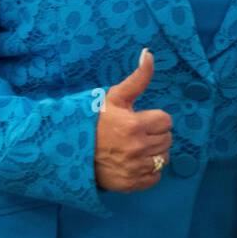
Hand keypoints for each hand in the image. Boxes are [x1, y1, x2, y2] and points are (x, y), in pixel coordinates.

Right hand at [93, 47, 172, 192]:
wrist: (69, 150)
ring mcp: (134, 168)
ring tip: (135, 147)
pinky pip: (155, 177)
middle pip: (167, 139)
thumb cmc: (94, 121)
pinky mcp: (131, 184)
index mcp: (135, 125)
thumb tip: (149, 53)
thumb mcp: (115, 97)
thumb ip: (137, 78)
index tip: (140, 119)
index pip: (166, 121)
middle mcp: (137, 149)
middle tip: (136, 133)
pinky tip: (135, 162)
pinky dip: (149, 171)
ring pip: (163, 158)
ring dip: (154, 152)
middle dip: (154, 134)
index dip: (154, 118)